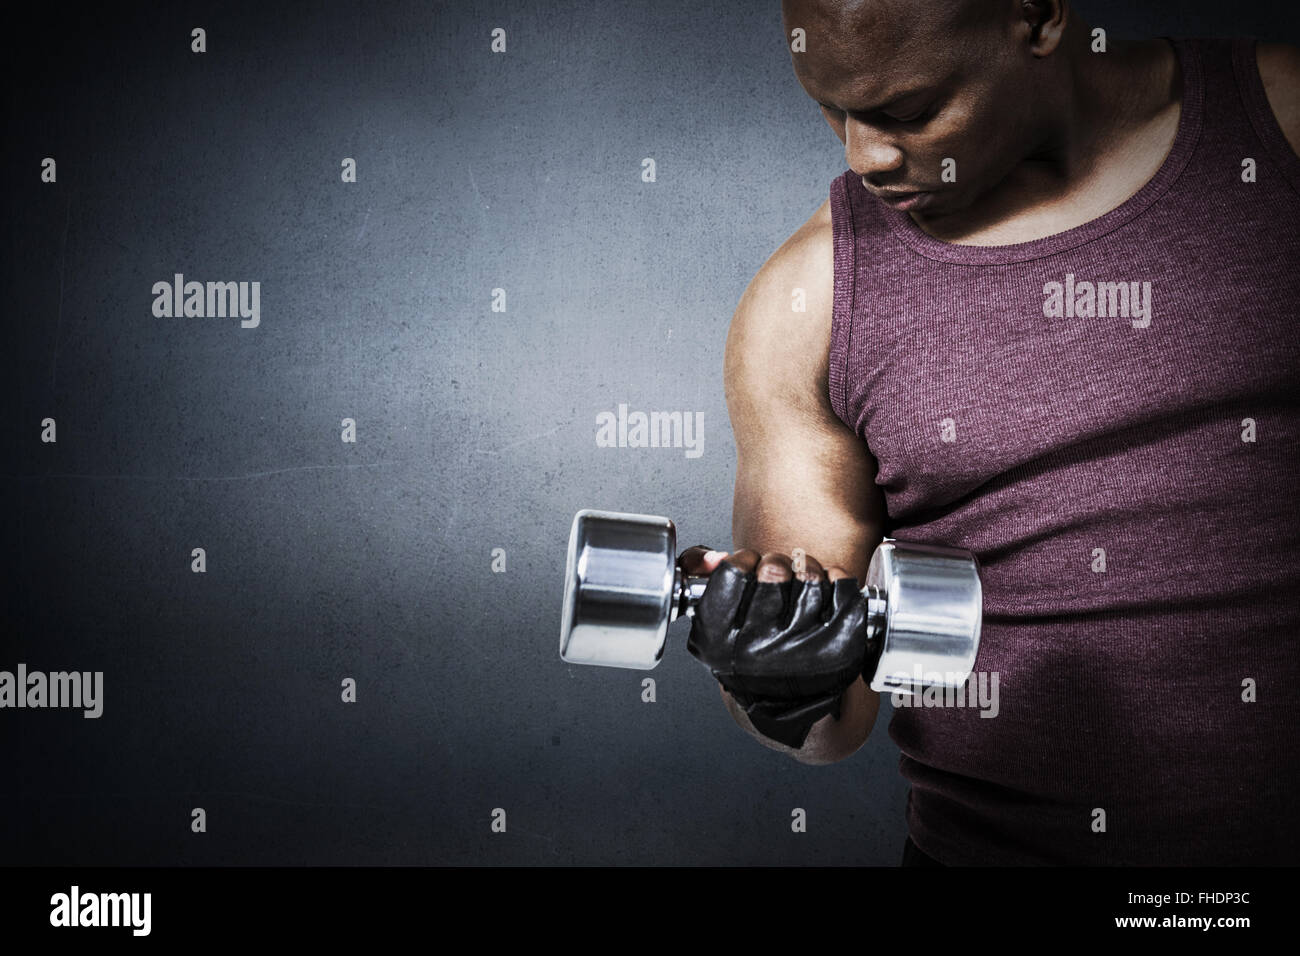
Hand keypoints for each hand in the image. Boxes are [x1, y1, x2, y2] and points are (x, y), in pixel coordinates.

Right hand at [681, 545, 874, 748]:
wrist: (785, 701)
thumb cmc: (748, 650)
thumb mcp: (710, 618)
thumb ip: (696, 571)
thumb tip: (715, 556)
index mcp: (719, 642)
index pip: (733, 572)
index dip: (745, 561)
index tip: (751, 566)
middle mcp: (758, 651)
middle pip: (774, 570)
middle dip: (778, 564)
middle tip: (779, 576)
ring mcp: (801, 652)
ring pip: (810, 576)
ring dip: (808, 571)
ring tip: (802, 584)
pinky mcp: (839, 649)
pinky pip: (843, 588)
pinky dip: (837, 580)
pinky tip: (827, 591)